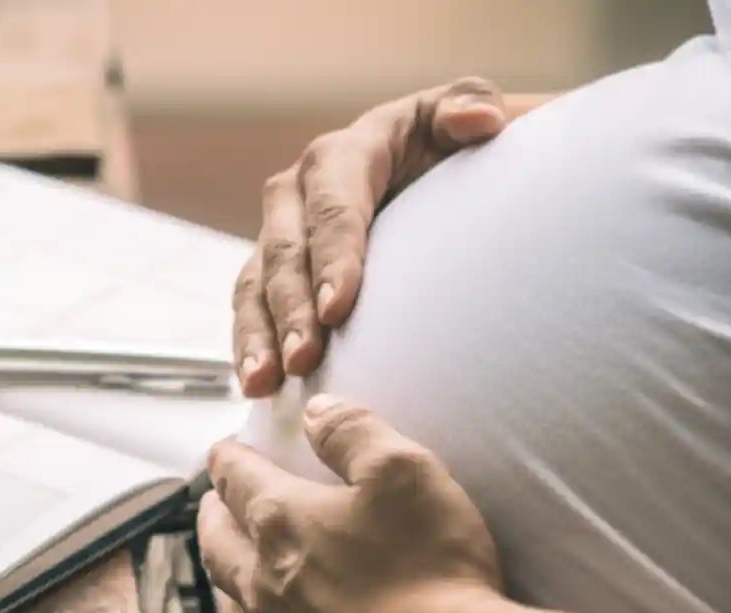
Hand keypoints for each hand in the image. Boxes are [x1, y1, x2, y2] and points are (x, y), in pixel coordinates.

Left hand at [197, 394, 504, 612]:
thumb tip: (317, 411)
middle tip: (215, 501)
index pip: (236, 477)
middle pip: (217, 540)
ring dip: (222, 574)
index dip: (228, 457)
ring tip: (227, 564)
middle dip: (213, 513)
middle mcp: (263, 583)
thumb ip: (353, 432)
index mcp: (281, 522)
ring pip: (226, 603)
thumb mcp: (403, 472)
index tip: (224, 450)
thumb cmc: (431, 570)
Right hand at [234, 78, 507, 396]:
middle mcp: (297, 193)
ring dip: (256, 336)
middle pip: (284, 251)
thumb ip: (470, 106)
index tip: (338, 309)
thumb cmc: (448, 149)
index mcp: (343, 154)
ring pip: (254, 285)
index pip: (333, 206)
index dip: (334, 257)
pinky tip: (257, 387)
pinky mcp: (273, 274)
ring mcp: (279, 235)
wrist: (428, 175)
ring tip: (262, 383)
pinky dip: (250, 346)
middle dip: (290, 308)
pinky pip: (251, 310)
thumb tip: (479, 120)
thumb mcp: (462, 118)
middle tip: (303, 359)